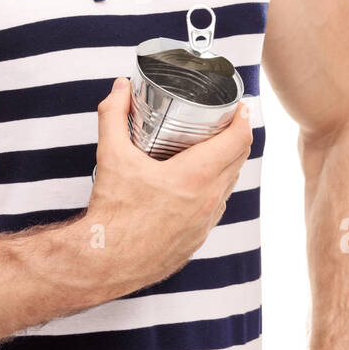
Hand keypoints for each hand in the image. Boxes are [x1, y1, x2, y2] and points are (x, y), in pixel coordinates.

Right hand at [89, 78, 252, 299]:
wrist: (105, 261)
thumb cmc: (112, 213)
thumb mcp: (112, 156)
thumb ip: (114, 115)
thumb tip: (120, 88)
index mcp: (195, 177)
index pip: (237, 141)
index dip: (243, 119)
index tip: (239, 107)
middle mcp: (208, 201)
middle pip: (238, 160)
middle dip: (235, 137)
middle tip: (223, 121)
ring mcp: (205, 223)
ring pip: (228, 185)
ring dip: (225, 164)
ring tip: (210, 148)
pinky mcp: (197, 239)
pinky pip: (215, 207)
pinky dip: (212, 189)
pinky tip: (194, 183)